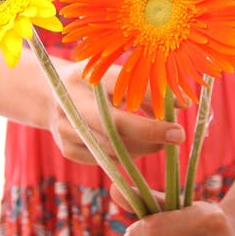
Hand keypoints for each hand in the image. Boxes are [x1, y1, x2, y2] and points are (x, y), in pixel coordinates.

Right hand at [48, 60, 184, 164]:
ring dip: (143, 147)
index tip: (181, 115)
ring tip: (159, 140)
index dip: (153, 102)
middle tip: (178, 136)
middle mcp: (72, 101)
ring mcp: (66, 127)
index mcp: (87, 75)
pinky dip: (127, 155)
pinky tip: (137, 146)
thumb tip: (183, 104)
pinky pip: (106, 160)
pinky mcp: (67, 149)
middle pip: (116, 125)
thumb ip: (147, 88)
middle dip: (151, 134)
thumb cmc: (95, 82)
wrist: (51, 95)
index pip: (123, 90)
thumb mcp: (116, 75)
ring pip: (114, 148)